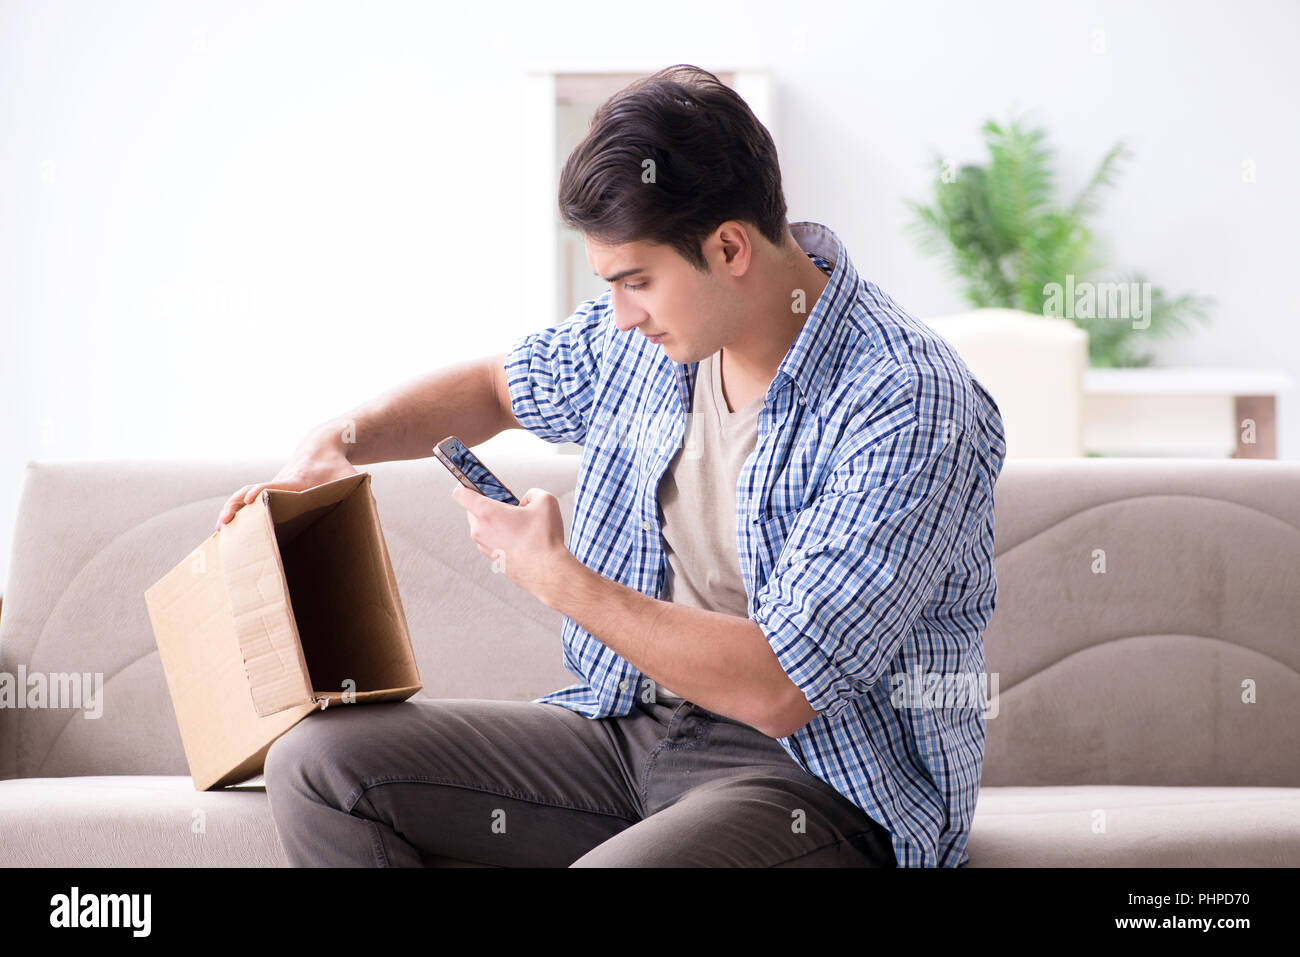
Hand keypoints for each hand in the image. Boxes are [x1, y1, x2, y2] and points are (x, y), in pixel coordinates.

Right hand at [216, 437, 357, 529]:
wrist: (323, 446)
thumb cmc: (339, 468)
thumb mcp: (351, 480)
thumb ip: (362, 497)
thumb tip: (374, 519)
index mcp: (296, 482)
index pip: (274, 487)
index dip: (262, 494)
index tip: (251, 502)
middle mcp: (278, 483)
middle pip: (250, 492)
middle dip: (236, 507)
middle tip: (224, 523)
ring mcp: (271, 486)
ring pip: (243, 496)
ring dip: (231, 510)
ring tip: (220, 530)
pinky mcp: (269, 490)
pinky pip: (247, 499)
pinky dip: (236, 510)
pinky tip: (228, 528)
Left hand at [450, 484, 572, 602]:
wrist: (547, 572)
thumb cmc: (544, 538)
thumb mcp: (545, 501)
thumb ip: (532, 493)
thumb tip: (526, 500)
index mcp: (487, 513)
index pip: (460, 494)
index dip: (464, 483)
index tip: (474, 482)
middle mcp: (480, 530)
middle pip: (472, 509)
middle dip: (488, 503)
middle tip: (508, 504)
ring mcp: (484, 546)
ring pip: (482, 526)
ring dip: (495, 521)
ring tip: (518, 523)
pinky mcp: (492, 558)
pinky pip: (491, 540)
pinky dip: (501, 536)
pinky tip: (520, 537)